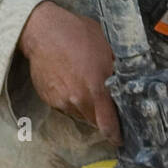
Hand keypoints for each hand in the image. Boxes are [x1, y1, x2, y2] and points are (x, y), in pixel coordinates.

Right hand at [18, 1, 120, 145]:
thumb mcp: (106, 48)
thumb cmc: (77, 34)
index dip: (115, 134)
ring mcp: (60, 100)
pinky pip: (64, 105)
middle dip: (100, 115)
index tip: (119, 138)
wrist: (43, 30)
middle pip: (94, 121)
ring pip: (78, 113)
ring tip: (82, 84)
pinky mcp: (48, 98)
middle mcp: (77, 100)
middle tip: (102, 99)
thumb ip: (114, 71)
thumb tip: (123, 83)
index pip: (108, 124)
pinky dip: (69, 99)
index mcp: (95, 89)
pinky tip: (69, 80)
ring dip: (84, 106)